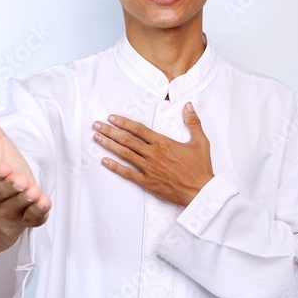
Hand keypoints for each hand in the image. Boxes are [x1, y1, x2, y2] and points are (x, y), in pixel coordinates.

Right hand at [0, 100, 50, 254]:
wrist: (11, 191)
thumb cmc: (1, 162)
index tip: (3, 169)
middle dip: (11, 187)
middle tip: (23, 181)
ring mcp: (5, 209)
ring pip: (13, 207)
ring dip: (25, 200)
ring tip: (35, 192)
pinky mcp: (22, 220)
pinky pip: (29, 219)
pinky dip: (37, 213)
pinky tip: (44, 204)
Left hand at [93, 102, 213, 205]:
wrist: (200, 191)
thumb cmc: (201, 167)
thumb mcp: (201, 142)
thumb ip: (193, 122)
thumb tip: (188, 105)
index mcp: (164, 142)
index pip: (139, 129)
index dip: (123, 122)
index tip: (112, 117)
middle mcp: (153, 154)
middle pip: (127, 140)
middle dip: (110, 131)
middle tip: (96, 125)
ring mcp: (149, 169)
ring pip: (124, 154)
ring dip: (109, 145)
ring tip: (97, 138)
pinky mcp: (147, 182)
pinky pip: (127, 173)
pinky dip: (115, 167)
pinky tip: (104, 161)